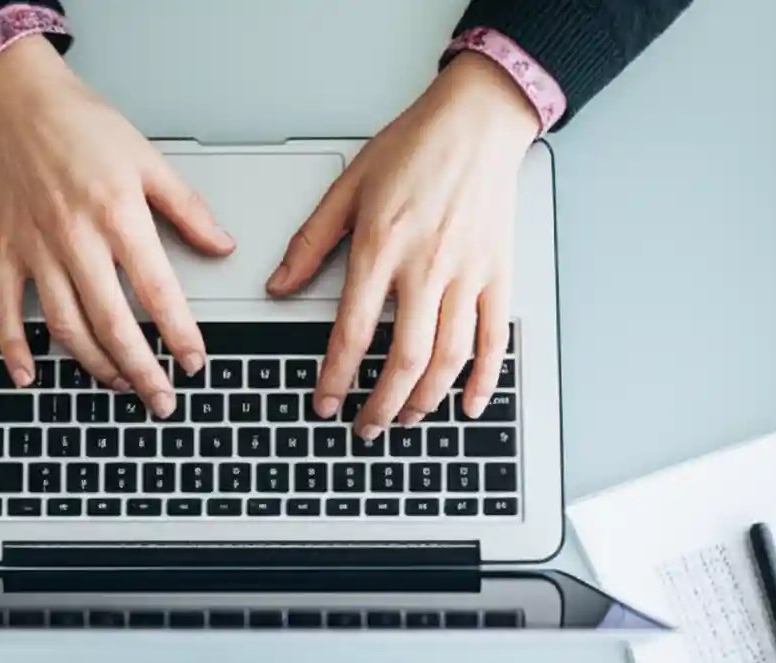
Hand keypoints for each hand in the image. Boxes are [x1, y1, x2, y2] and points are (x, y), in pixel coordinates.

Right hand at [0, 37, 232, 416]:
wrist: (18, 98)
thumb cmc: (81, 124)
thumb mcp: (148, 159)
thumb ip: (188, 209)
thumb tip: (222, 246)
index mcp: (117, 215)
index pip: (156, 290)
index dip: (179, 333)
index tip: (194, 362)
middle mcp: (75, 238)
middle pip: (111, 322)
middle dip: (141, 370)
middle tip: (161, 400)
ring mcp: (35, 247)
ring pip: (64, 324)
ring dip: (94, 364)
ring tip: (118, 383)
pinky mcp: (3, 249)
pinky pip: (4, 309)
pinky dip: (14, 347)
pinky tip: (30, 375)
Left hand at [266, 53, 538, 437]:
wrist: (476, 122)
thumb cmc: (414, 147)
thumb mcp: (347, 188)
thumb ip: (310, 242)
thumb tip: (278, 285)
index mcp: (381, 248)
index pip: (352, 333)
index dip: (336, 378)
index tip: (326, 403)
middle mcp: (426, 268)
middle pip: (404, 359)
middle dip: (382, 405)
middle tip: (366, 427)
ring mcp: (467, 275)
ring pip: (448, 358)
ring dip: (425, 400)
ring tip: (407, 419)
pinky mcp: (498, 275)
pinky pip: (492, 339)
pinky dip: (483, 379)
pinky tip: (468, 403)